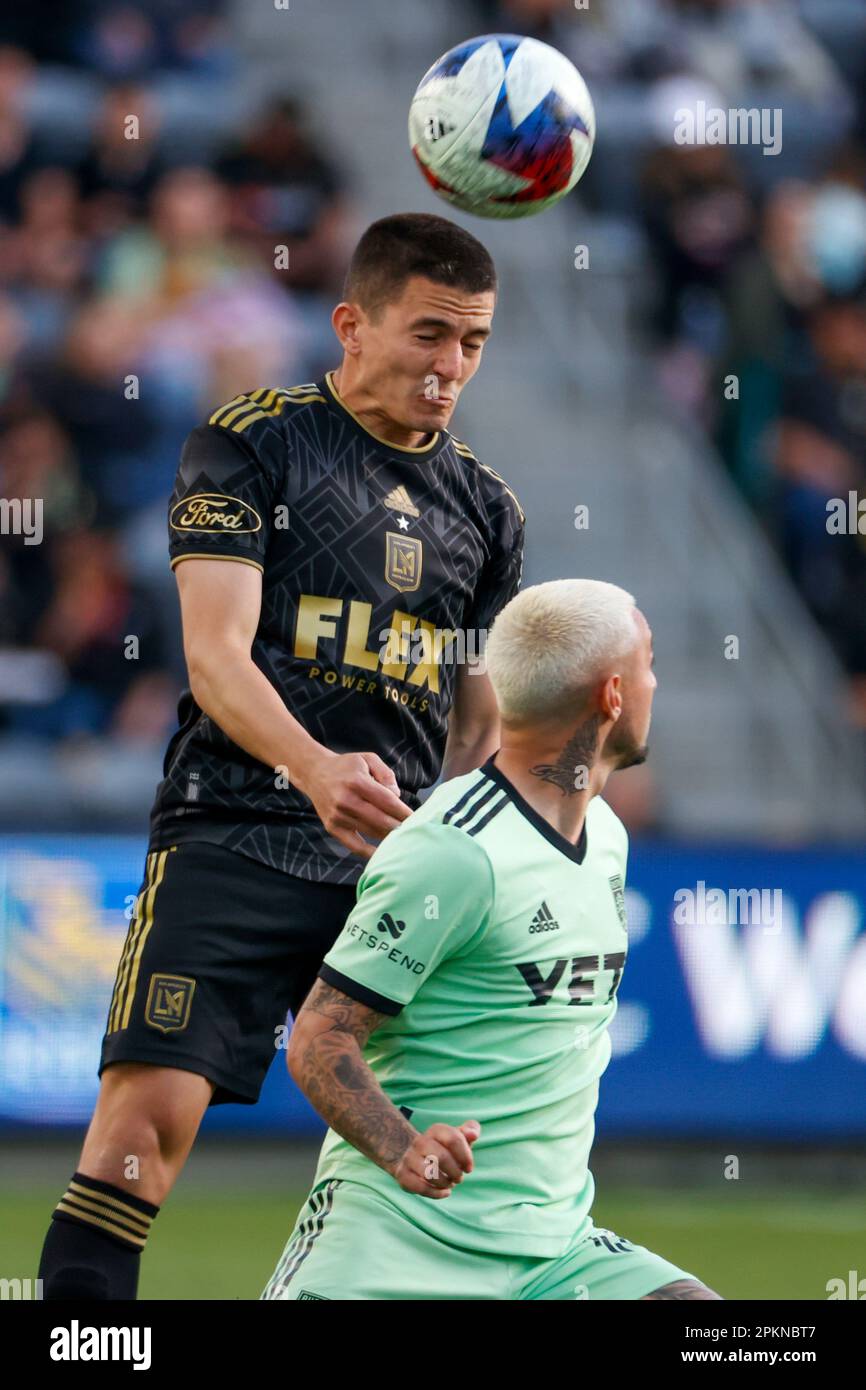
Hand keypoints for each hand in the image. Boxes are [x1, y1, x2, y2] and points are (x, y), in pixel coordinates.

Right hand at [296, 749, 411, 858]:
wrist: (314, 773)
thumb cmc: (346, 766)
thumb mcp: (368, 759)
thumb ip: (386, 775)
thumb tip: (396, 797)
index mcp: (358, 782)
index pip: (388, 801)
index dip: (404, 813)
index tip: (418, 819)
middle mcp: (346, 800)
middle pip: (381, 820)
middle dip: (400, 827)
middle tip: (415, 832)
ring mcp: (338, 816)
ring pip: (371, 832)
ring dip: (389, 837)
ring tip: (403, 840)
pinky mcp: (332, 828)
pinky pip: (354, 845)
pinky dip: (369, 852)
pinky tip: (383, 853)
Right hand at [392, 1122, 480, 1198]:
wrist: (412, 1155)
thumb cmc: (443, 1148)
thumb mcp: (457, 1137)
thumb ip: (470, 1131)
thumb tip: (473, 1134)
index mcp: (436, 1130)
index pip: (453, 1139)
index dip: (465, 1156)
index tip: (469, 1168)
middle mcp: (420, 1141)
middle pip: (442, 1157)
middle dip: (455, 1172)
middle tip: (459, 1178)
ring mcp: (409, 1158)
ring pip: (429, 1173)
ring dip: (445, 1183)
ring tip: (450, 1183)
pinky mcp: (403, 1175)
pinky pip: (420, 1187)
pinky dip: (436, 1193)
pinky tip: (444, 1192)